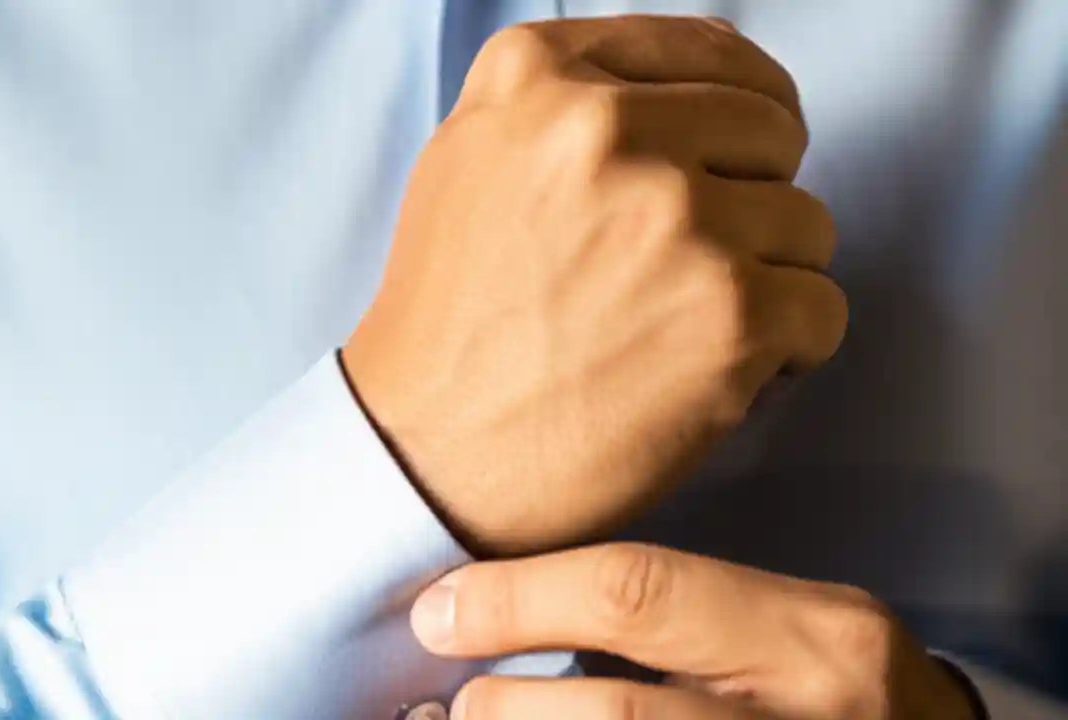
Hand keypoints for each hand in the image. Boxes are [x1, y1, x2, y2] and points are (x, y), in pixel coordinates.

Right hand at [343, 16, 846, 555]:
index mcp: (538, 76)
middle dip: (749, 200)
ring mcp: (676, 218)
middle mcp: (608, 129)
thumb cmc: (452, 318)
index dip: (741, 110)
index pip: (712, 52)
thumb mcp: (473, 156)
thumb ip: (571, 97)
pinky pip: (824, 309)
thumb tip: (701, 73)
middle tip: (685, 269)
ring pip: (807, 223)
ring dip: (764, 282)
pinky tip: (708, 376)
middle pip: (772, 133)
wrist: (427, 451)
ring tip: (678, 329)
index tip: (734, 157)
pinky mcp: (731, 313)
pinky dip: (784, 353)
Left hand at [407, 543, 977, 718]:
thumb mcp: (783, 629)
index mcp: (813, 636)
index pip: (638, 593)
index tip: (441, 612)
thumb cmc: (836, 693)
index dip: (518, 601)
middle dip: (510, 709)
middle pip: (619, 717)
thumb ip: (675, 617)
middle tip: (460, 701)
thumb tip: (514, 612)